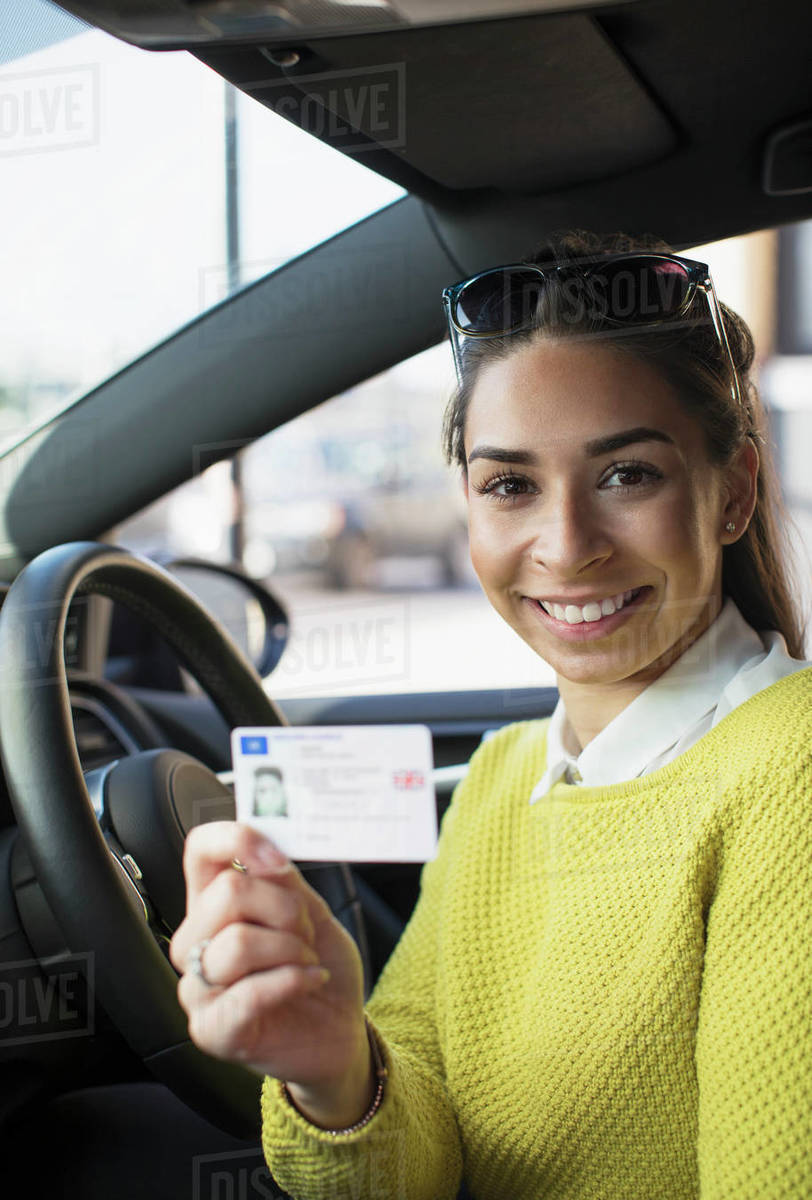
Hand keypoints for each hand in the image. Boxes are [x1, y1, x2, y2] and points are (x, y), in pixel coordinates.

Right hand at [170, 821, 372, 1117]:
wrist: (339, 1029)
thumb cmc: (316, 966)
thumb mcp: (311, 911)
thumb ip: (284, 881)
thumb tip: (264, 854)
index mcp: (214, 902)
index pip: (200, 849)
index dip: (236, 840)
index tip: (278, 860)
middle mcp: (195, 940)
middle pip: (227, 893)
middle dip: (284, 909)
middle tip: (304, 934)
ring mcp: (197, 987)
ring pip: (238, 942)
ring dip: (290, 949)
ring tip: (305, 961)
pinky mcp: (211, 1030)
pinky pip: (249, 993)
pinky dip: (293, 980)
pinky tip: (309, 981)